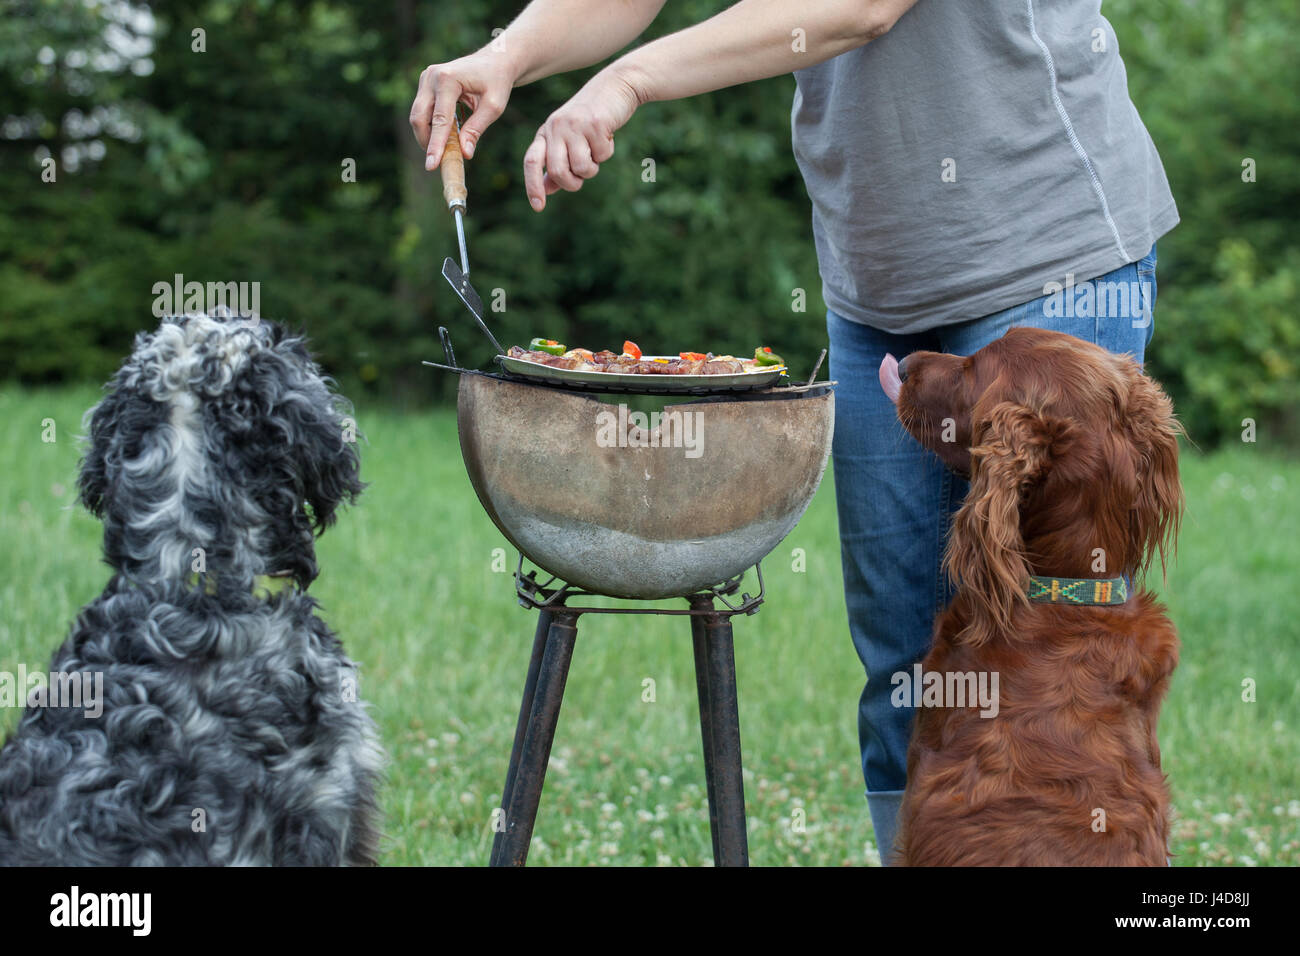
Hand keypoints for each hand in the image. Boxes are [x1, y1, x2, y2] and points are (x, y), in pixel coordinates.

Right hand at [410, 51, 517, 169]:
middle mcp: (431, 76)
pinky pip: (423, 111)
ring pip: (418, 116)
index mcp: (448, 78)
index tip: (431, 166)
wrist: (494, 61)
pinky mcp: (425, 84)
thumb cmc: (497, 82)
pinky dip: (432, 127)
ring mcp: (426, 79)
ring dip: (429, 135)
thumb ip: (476, 129)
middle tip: (438, 162)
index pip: (439, 119)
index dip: (435, 144)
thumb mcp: (493, 107)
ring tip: (445, 148)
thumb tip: (464, 154)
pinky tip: (445, 135)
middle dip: (427, 142)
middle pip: (419, 118)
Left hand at [523, 65, 644, 210]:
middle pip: (557, 171)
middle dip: (572, 183)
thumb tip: (547, 189)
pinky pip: (602, 155)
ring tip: (596, 151)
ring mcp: (575, 125)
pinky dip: (607, 152)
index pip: (532, 161)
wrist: (615, 86)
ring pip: (581, 168)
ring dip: (593, 168)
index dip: (533, 186)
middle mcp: (556, 127)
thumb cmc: (591, 118)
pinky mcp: (595, 123)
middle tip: (582, 177)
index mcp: (546, 132)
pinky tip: (608, 135)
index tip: (538, 207)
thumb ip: (558, 162)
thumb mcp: (570, 139)